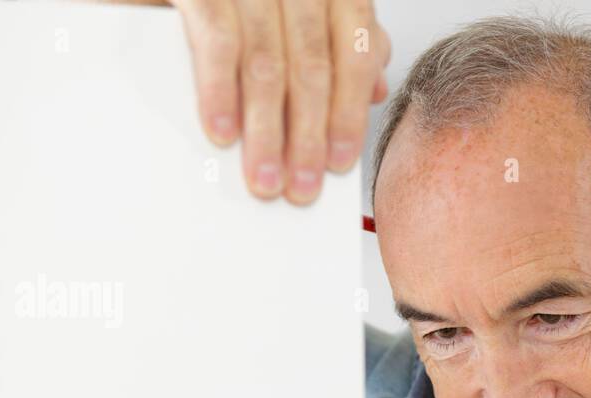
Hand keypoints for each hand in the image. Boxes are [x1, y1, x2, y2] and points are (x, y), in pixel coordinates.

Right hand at [168, 0, 390, 201]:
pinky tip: (224, 132)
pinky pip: (216, 40)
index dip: (348, 112)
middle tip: (301, 186)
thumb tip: (374, 90)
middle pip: (311, 65)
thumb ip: (339, 41)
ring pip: (267, 62)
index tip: (339, 162)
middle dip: (307, 135)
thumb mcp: (302, 9)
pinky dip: (220, 92)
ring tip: (264, 175)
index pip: (353, 51)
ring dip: (267, 130)